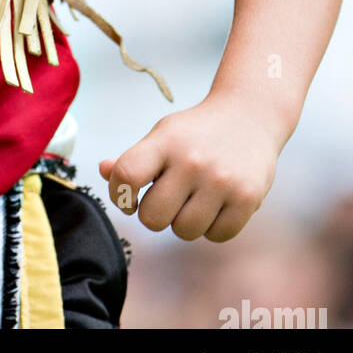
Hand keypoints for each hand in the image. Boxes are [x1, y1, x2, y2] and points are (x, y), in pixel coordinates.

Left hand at [98, 91, 281, 242]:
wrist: (249, 116)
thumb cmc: (196, 131)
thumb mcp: (162, 134)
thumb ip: (132, 158)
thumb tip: (104, 171)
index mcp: (165, 142)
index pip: (127, 175)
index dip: (119, 194)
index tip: (128, 197)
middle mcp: (193, 161)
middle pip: (153, 218)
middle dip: (153, 214)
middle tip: (165, 200)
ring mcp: (222, 181)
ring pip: (184, 231)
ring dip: (183, 223)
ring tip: (192, 201)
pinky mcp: (248, 199)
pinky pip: (215, 236)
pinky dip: (211, 228)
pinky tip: (215, 206)